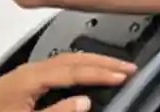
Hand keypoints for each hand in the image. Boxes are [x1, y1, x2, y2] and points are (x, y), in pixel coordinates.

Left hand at [0, 53, 136, 111]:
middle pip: (76, 58)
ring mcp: (32, 70)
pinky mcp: (29, 76)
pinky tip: (88, 70)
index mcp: (34, 77)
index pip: (76, 70)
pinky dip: (81, 64)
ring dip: (94, 61)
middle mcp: (35, 68)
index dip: (102, 73)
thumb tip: (86, 101)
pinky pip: (62, 63)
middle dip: (105, 62)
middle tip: (130, 67)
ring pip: (70, 58)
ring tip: (116, 67)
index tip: (125, 75)